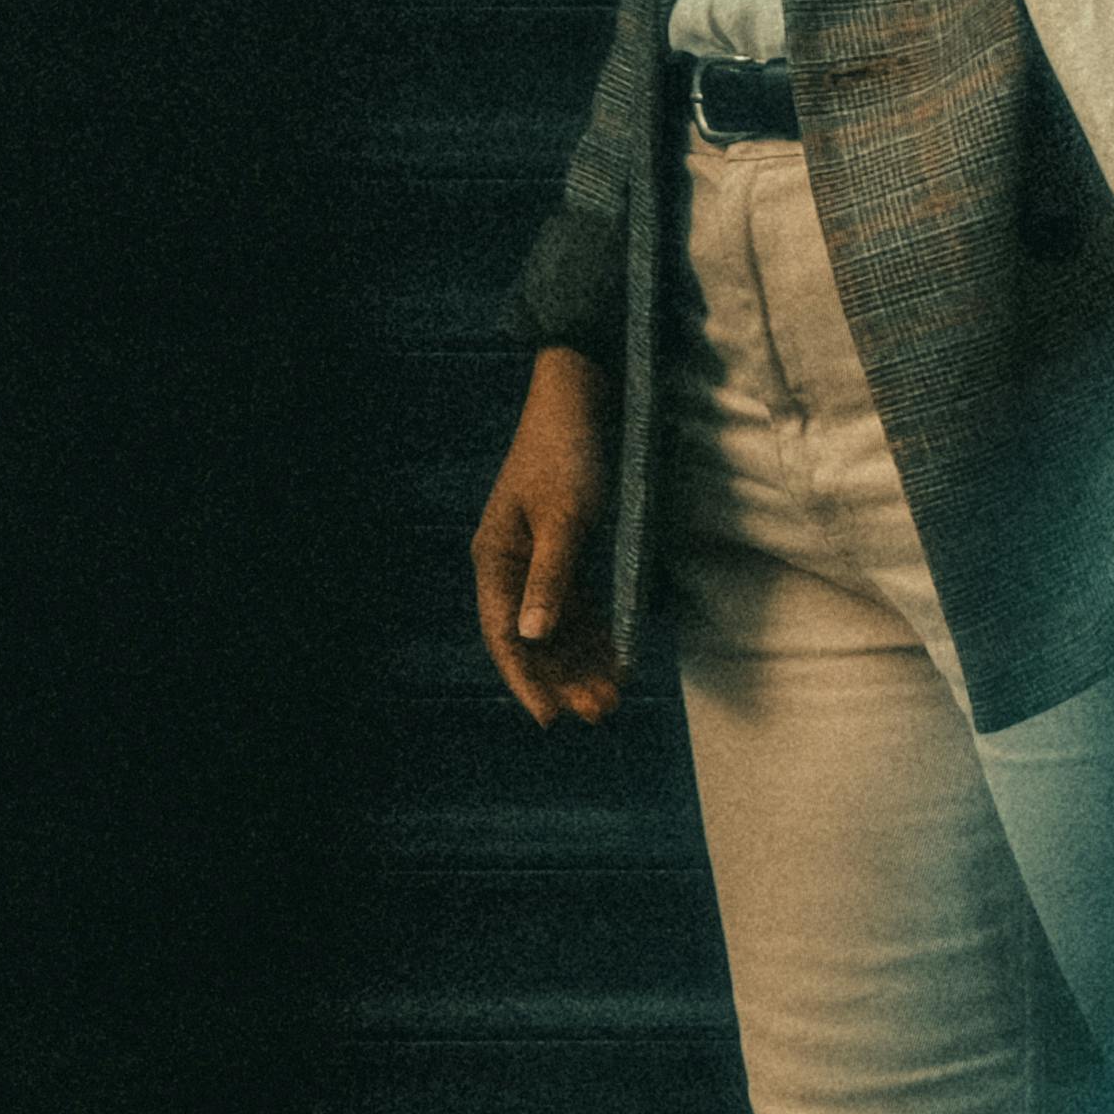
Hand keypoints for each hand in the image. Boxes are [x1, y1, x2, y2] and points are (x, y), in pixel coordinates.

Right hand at [472, 345, 616, 723]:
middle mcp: (511, 565)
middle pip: (534, 638)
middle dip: (564, 678)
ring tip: (613, 695)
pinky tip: (617, 655)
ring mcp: (538, 559)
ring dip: (582, 660)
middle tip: (602, 712)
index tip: (552, 719)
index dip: (527, 680)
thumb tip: (533, 637)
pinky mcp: (566, 549)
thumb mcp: (564, 516)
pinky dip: (595, 631)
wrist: (582, 393)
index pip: (505, 635)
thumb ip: (551, 577)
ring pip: (558, 626)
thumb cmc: (567, 451)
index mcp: (495, 558)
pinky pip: (577, 604)